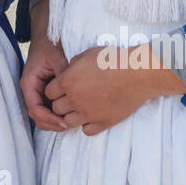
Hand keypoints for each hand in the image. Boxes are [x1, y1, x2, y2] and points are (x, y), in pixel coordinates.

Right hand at [21, 31, 68, 132]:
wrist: (47, 36)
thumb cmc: (50, 44)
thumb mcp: (56, 56)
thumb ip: (63, 72)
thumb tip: (71, 88)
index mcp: (29, 83)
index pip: (35, 109)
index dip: (49, 119)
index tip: (64, 123)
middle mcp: (31, 90)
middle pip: (38, 116)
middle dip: (52, 124)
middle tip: (70, 126)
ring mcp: (37, 92)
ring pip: (43, 114)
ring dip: (55, 121)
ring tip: (72, 122)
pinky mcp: (45, 92)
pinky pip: (49, 108)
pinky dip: (58, 114)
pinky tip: (72, 113)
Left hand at [43, 44, 185, 134]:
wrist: (137, 73)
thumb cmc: (113, 59)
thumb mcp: (86, 54)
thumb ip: (72, 65)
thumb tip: (68, 72)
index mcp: (67, 81)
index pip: (48, 92)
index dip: (54, 89)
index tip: (62, 87)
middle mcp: (74, 99)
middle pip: (56, 108)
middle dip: (60, 102)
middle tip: (70, 97)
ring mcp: (89, 113)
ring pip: (67, 122)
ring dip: (70, 115)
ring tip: (78, 108)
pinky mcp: (103, 122)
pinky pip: (86, 130)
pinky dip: (86, 125)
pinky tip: (92, 116)